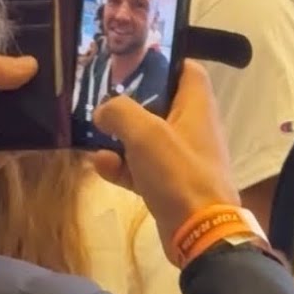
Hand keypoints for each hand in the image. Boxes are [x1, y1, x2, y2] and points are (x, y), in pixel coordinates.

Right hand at [90, 61, 239, 262]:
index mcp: (197, 106)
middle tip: (99, 96)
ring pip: (146, 137)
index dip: (162, 60)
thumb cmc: (178, 172)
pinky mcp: (169, 184)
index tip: (131, 61)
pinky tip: (100, 165)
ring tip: (93, 132)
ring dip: (119, 137)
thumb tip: (103, 110)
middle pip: (160, 103)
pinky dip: (122, 166)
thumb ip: (120, 112)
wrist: (200, 232)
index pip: (186, 69)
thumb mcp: (145, 133)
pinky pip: (141, 168)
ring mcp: (181, 158)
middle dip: (129, 101)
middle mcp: (192, 127)